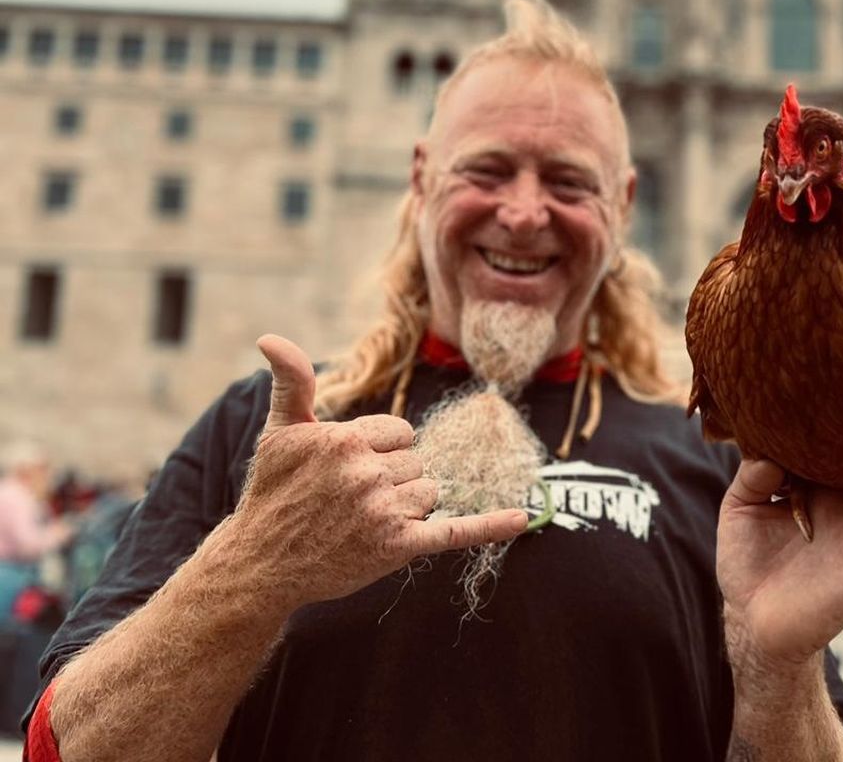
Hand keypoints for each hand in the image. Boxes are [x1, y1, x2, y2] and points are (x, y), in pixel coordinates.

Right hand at [220, 335, 528, 609]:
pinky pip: (456, 530)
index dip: (380, 450)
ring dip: (406, 506)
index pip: (401, 433)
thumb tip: (270, 337)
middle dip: (391, 479)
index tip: (347, 470)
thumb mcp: (279, 431)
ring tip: (363, 521)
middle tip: (349, 501)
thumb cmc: (272, 493)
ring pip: (430, 493)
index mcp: (348, 438)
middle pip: (416, 463)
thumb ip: (291, 381)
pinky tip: (521, 519)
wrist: (262, 563)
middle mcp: (369, 472)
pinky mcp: (399, 547)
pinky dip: (490, 525)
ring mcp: (386, 511)